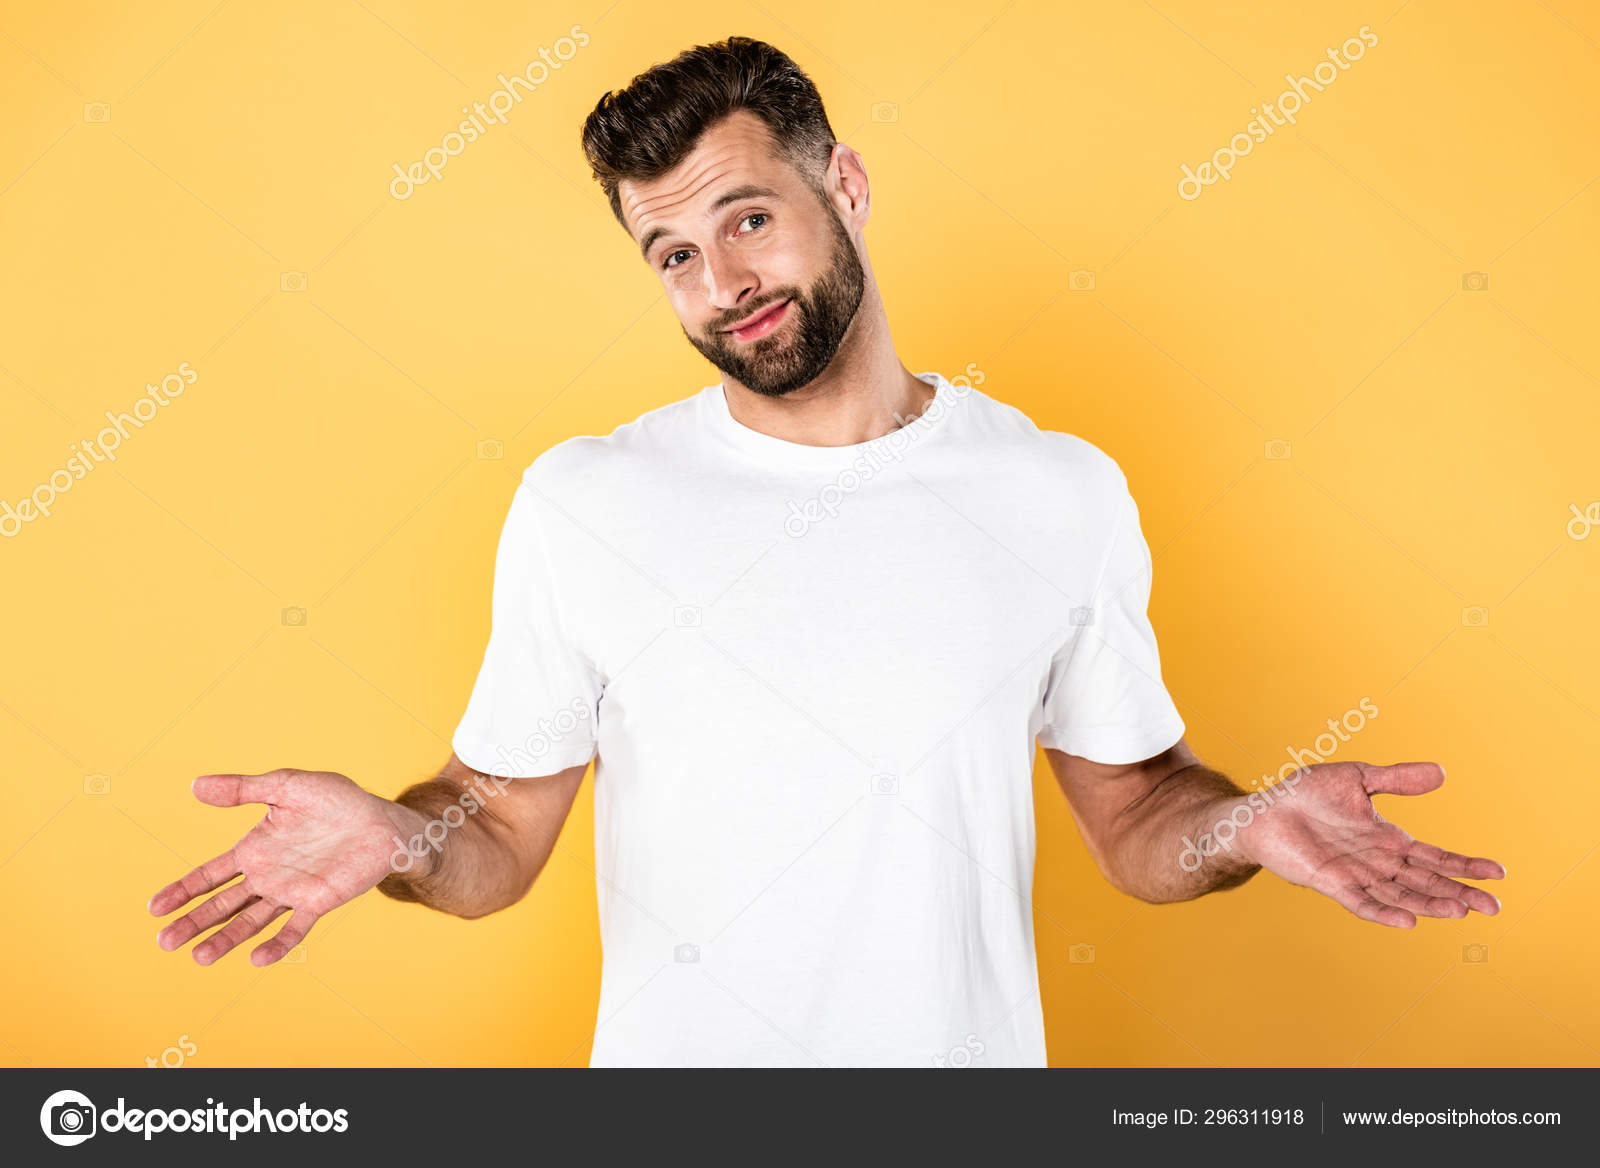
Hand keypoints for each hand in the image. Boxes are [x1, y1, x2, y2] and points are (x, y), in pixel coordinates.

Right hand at [148, 769, 428, 964]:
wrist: (383, 821)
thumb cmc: (337, 801)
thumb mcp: (287, 786)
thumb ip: (244, 789)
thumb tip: (195, 785)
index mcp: (255, 849)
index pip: (210, 875)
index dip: (183, 890)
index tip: (154, 908)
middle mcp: (268, 876)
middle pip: (222, 905)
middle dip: (193, 922)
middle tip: (164, 942)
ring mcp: (291, 892)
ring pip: (250, 921)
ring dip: (226, 939)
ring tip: (200, 957)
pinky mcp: (318, 902)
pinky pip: (294, 928)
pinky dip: (277, 944)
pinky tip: (257, 958)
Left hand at [1234, 760, 1504, 928]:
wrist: (1261, 810)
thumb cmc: (1304, 794)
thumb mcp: (1356, 778)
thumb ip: (1396, 779)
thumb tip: (1442, 772)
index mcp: (1388, 840)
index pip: (1434, 857)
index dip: (1464, 865)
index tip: (1498, 873)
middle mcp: (1377, 863)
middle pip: (1426, 882)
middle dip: (1460, 893)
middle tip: (1494, 906)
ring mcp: (1356, 875)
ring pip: (1401, 896)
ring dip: (1430, 905)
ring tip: (1461, 911)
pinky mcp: (1330, 883)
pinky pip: (1362, 903)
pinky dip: (1385, 913)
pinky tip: (1409, 922)